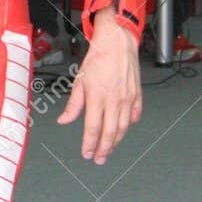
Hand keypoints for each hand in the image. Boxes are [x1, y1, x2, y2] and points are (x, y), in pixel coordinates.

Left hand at [57, 9, 142, 164]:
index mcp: (98, 97)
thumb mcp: (80, 81)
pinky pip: (135, 115)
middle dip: (104, 149)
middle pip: (110, 133)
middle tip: (99, 159)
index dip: (90, 144)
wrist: (117, 43)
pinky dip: (130, 125)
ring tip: (109, 149)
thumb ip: (73, 105)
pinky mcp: (137, 95)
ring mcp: (128, 99)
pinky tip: (124, 129)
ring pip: (123, 127)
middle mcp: (115, 100)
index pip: (93, 128)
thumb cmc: (98, 58)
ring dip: (116, 141)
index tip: (87, 153)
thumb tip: (64, 120)